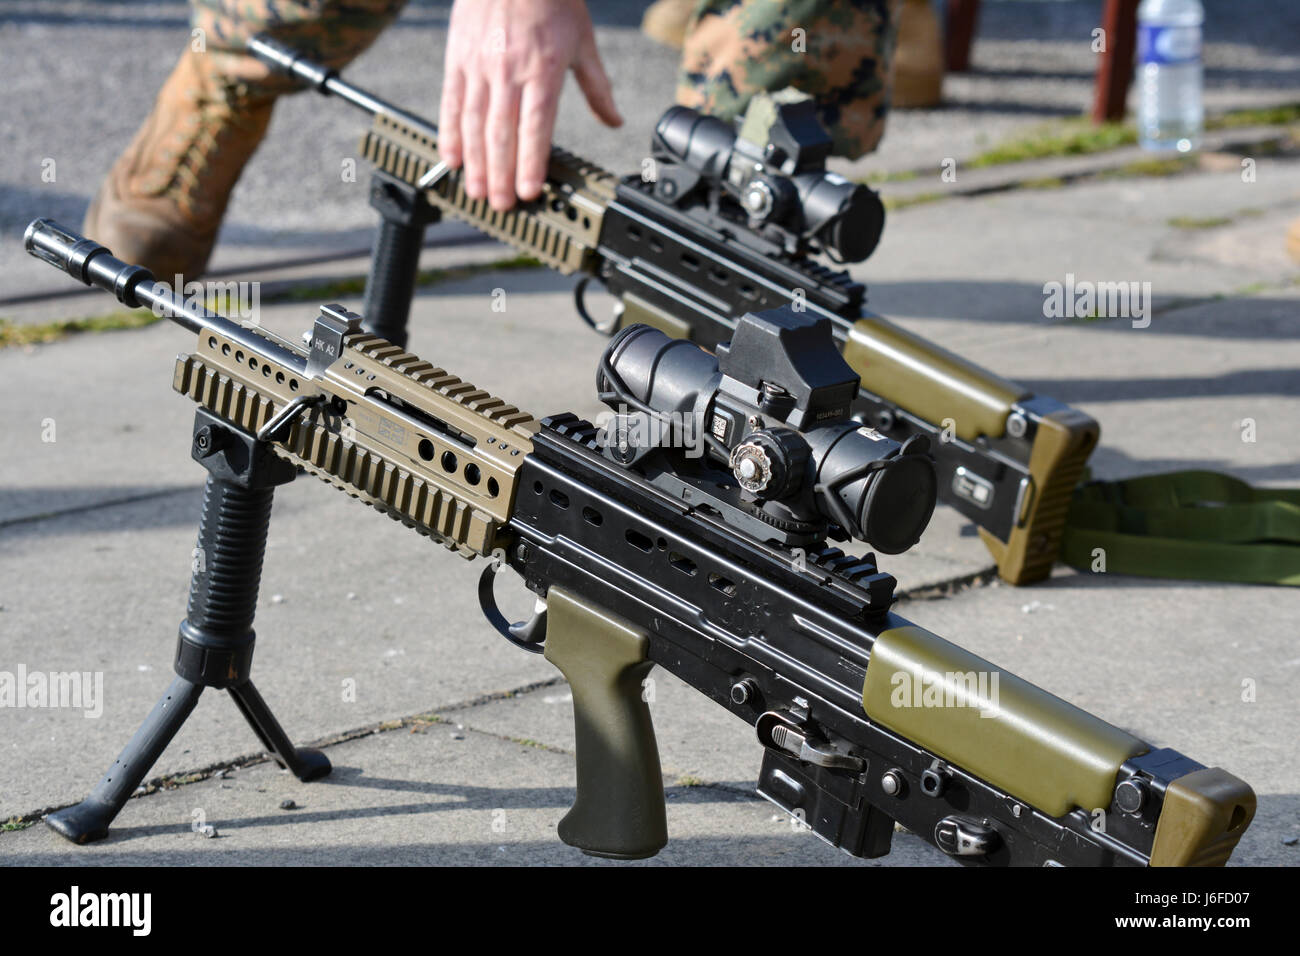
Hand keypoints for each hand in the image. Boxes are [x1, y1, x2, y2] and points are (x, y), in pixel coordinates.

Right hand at [439, 0, 622, 210]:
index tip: (530, 191)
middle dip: (501, 174)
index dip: (531, 162)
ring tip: (477, 192)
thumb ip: (596, 87)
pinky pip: (451, 103)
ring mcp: (479, 66)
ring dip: (475, 163)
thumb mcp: (582, 40)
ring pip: (475, 124)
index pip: (536, 127)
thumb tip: (615, 120)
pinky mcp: (457, 59)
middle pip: (503, 133)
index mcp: (542, 70)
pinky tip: (451, 159)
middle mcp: (508, 71)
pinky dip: (450, 133)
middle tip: (502, 204)